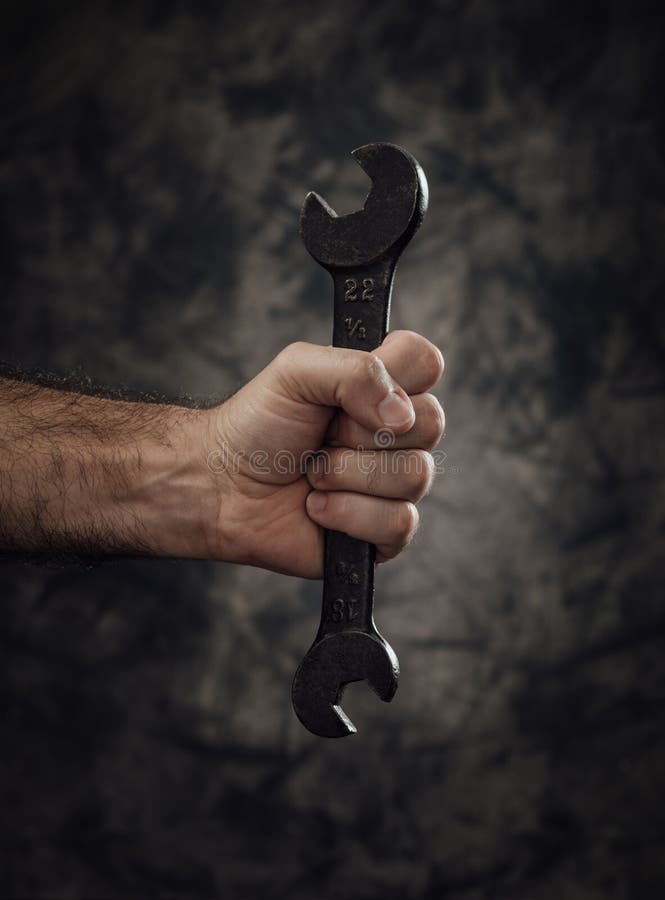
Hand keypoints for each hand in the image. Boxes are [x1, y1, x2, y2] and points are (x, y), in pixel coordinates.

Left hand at [205, 330, 444, 577]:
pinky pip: (399, 523)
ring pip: (415, 476)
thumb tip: (401, 415)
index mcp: (381, 388)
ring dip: (348, 475)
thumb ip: (355, 370)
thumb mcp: (296, 370)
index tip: (352, 392)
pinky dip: (346, 515)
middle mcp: (396, 434)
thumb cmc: (257, 425)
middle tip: (322, 436)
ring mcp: (393, 484)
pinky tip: (317, 509)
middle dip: (361, 433)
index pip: (427, 364)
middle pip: (431, 422)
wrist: (222, 485)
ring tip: (312, 475)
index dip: (397, 376)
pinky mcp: (384, 532)